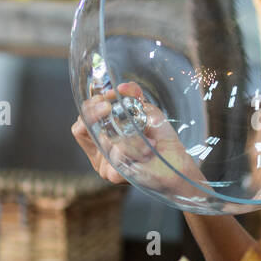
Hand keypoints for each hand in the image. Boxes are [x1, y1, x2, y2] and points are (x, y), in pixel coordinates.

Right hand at [71, 81, 201, 191]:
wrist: (178, 165)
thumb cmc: (161, 141)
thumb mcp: (148, 113)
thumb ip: (135, 97)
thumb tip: (125, 86)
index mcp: (102, 139)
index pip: (82, 121)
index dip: (90, 107)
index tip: (105, 97)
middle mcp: (100, 153)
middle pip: (82, 129)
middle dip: (94, 113)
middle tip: (107, 105)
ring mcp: (105, 165)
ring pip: (102, 140)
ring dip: (127, 134)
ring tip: (147, 136)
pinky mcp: (115, 174)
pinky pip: (115, 154)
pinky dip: (133, 146)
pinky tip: (148, 147)